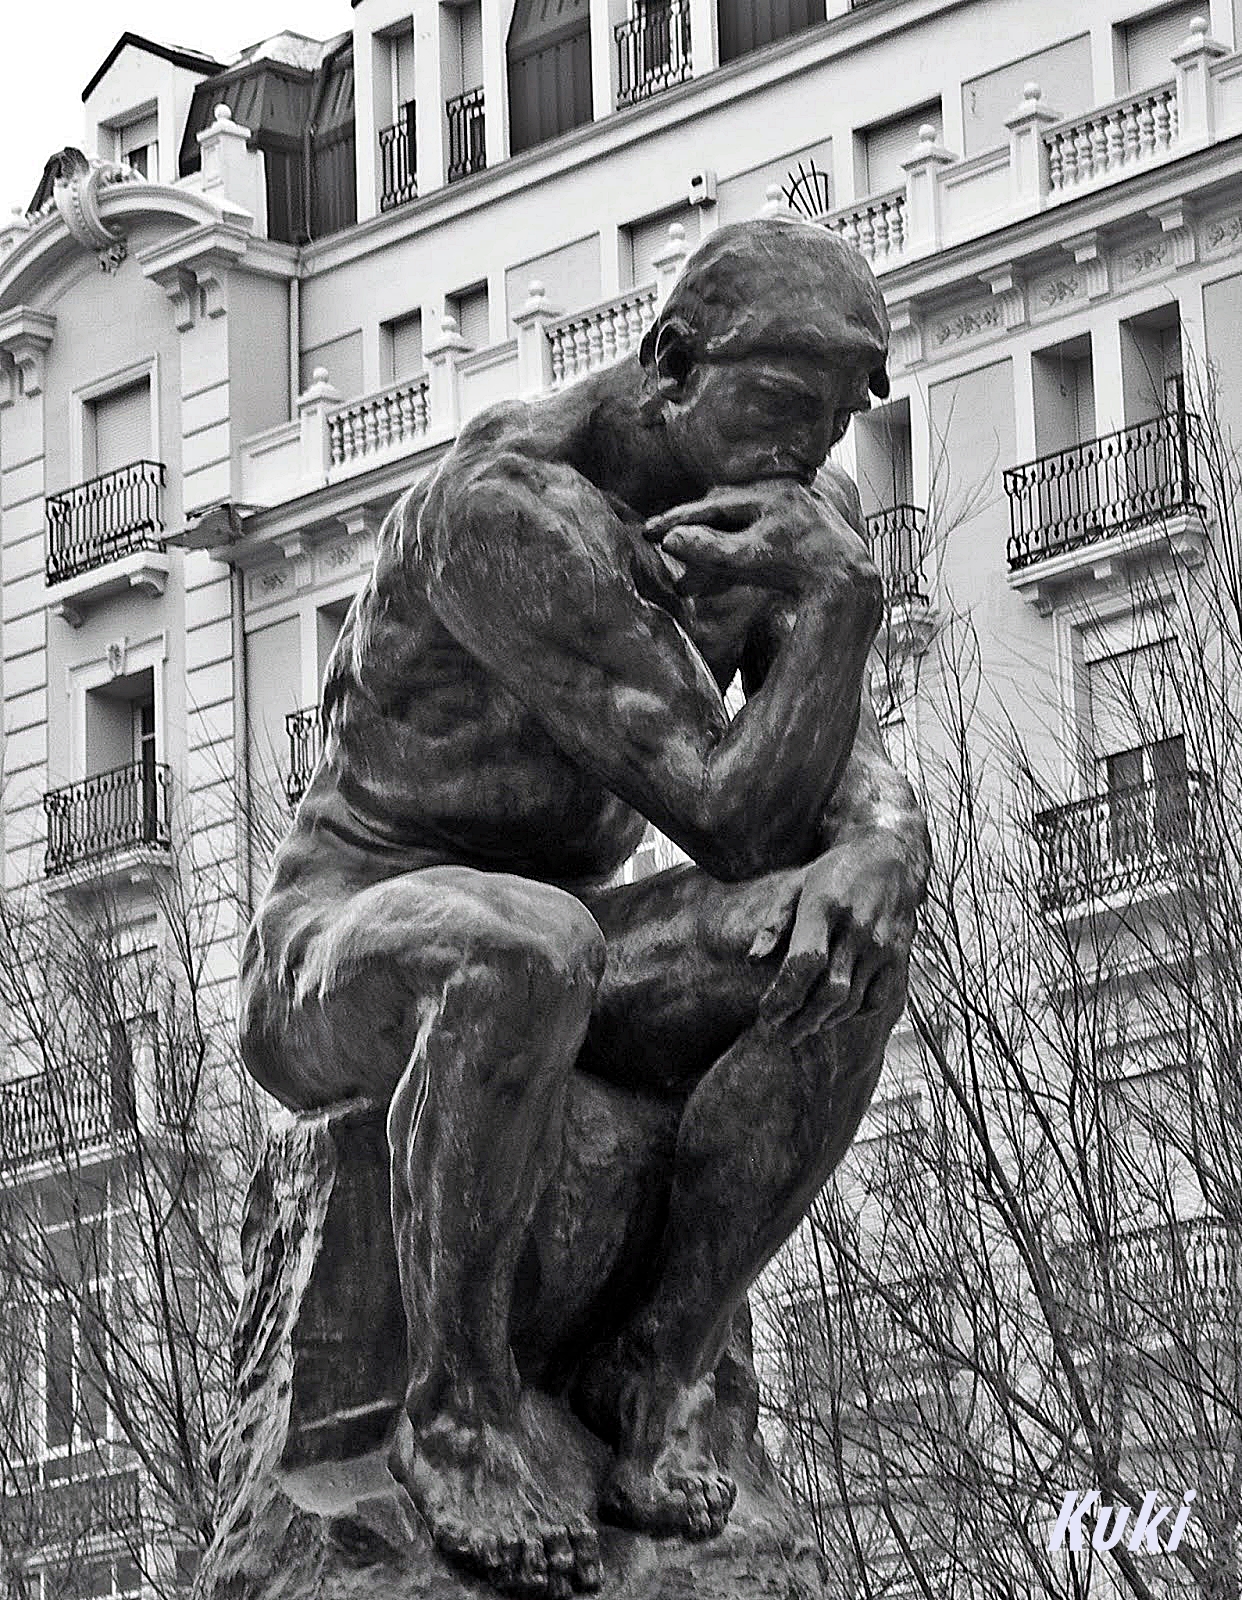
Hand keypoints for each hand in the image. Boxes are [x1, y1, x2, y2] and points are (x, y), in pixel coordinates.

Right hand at [643, 481, 877, 601]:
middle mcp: (777, 494)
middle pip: (722, 514)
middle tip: (661, 545)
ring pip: (738, 530)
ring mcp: (789, 510)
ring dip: (711, 554)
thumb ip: (709, 550)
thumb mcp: (749, 561)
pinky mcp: (797, 530)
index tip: (647, 531)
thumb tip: (671, 540)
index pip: (709, 507)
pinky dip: (734, 559)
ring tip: (688, 583)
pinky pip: (755, 540)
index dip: (675, 521)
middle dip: (691, 535)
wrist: (847, 581)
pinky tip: (717, 584)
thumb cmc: (798, 569)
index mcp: (765, 494)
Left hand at [757, 835, 918, 1044]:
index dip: (784, 995)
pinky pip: (878, 999)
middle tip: (778, 1034)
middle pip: (829, 990)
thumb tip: (751, 961)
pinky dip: (855, 1013)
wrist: (892, 856)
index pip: (805, 963)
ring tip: (801, 1029)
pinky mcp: (900, 956)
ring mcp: (883, 945)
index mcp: (826, 906)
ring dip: (823, 1021)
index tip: (765, 1013)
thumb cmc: (835, 870)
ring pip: (852, 1000)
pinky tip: (835, 1014)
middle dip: (800, 1019)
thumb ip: (774, 923)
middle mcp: (858, 928)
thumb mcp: (797, 883)